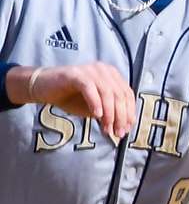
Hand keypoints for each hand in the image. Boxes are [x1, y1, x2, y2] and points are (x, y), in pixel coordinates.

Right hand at [5, 63, 135, 141]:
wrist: (45, 89)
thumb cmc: (72, 98)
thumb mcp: (97, 107)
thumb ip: (111, 113)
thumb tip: (126, 125)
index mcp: (112, 76)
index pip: (127, 95)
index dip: (130, 113)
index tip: (127, 129)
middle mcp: (103, 70)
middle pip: (119, 95)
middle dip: (121, 117)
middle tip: (118, 133)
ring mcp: (89, 70)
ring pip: (107, 93)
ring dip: (110, 114)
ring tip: (107, 129)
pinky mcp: (75, 74)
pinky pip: (90, 88)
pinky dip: (95, 103)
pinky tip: (96, 116)